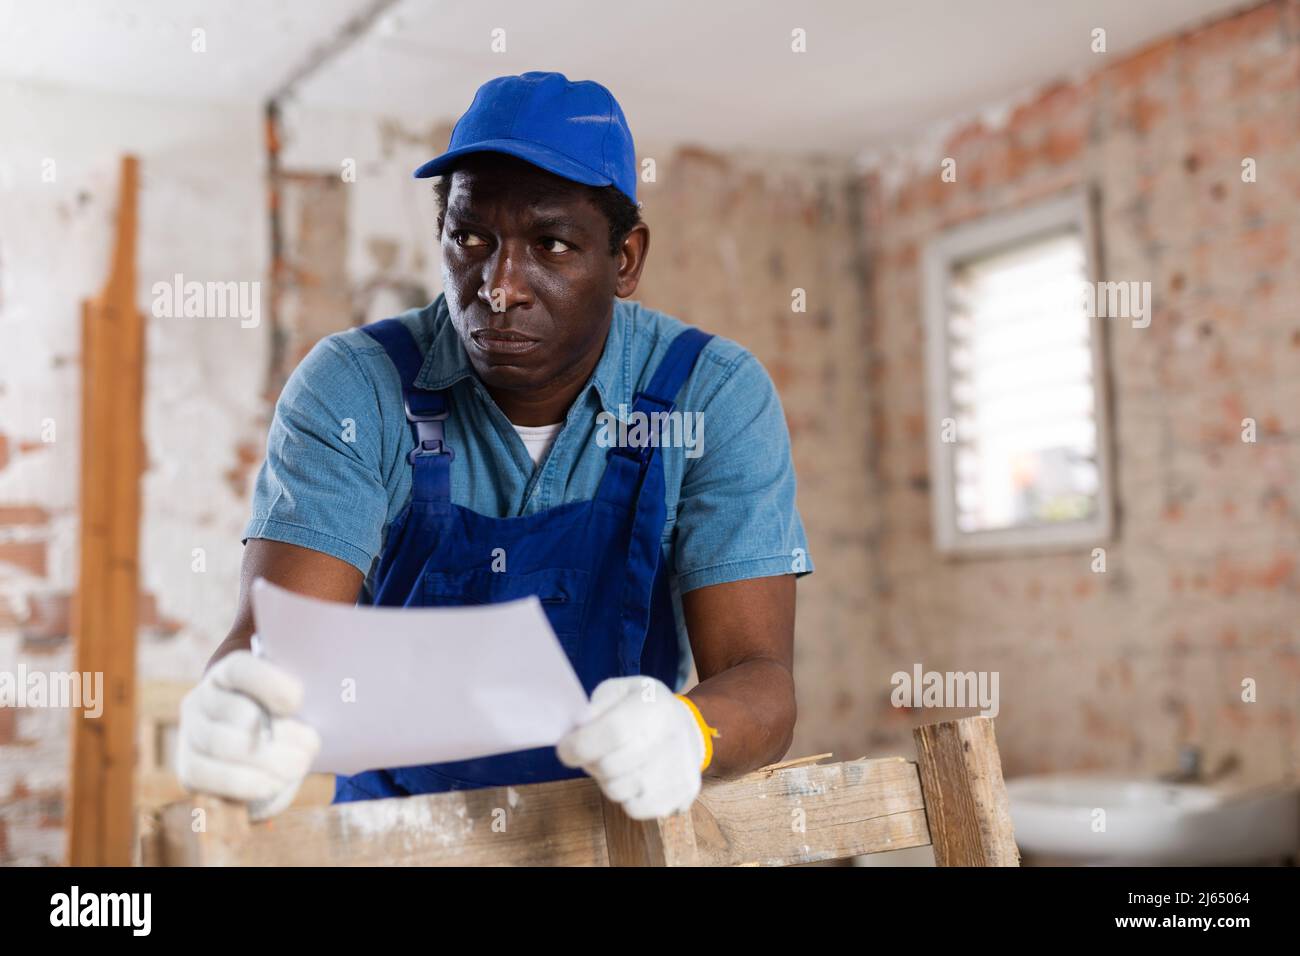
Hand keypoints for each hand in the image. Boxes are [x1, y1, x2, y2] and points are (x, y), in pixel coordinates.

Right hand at [176, 648, 320, 821]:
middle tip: (313, 744)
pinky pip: (213, 778)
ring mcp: (190, 735)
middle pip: (238, 714)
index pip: (240, 669)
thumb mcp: (289, 697)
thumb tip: (305, 708)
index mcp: (227, 673)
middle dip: (281, 734)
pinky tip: (275, 783)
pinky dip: (249, 783)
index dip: (270, 683)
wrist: (251, 743)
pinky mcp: (189, 771)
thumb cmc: (280, 715)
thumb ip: (295, 695)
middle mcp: (201, 700)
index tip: (299, 700)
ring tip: (300, 765)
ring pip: (225, 746)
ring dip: (269, 760)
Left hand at [556, 676, 705, 819]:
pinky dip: (628, 798)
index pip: (612, 731)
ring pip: (618, 792)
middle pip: (610, 767)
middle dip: (591, 763)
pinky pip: (636, 810)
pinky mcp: (683, 795)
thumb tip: (579, 726)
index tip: (565, 748)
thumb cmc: (644, 708)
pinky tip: (636, 779)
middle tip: (595, 753)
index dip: (579, 744)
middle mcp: (671, 738)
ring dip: (608, 781)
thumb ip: (596, 706)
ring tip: (619, 764)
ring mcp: (679, 769)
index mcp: (654, 706)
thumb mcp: (620, 691)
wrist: (691, 728)